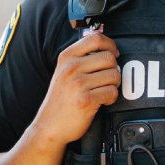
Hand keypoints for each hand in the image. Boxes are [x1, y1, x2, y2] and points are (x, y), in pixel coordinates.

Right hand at [34, 31, 120, 147]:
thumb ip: (81, 57)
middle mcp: (71, 67)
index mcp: (66, 57)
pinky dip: (111, 98)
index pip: (96, 38)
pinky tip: (101, 101)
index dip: (110, 45)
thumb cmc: (60, 99)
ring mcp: (78, 83)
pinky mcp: (85, 99)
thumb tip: (107, 48)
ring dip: (113, 85)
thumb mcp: (64, 71)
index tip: (113, 54)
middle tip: (107, 79)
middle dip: (114, 69)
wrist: (50, 125)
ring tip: (103, 90)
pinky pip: (112, 92)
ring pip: (114, 75)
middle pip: (110, 57)